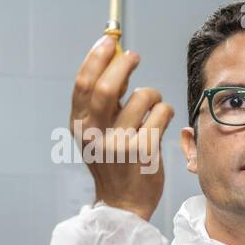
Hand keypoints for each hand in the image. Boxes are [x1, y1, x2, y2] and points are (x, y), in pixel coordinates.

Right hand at [69, 34, 172, 220]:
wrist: (124, 202)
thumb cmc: (112, 161)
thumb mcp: (95, 133)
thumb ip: (101, 102)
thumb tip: (114, 57)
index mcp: (80, 126)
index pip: (83, 84)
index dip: (96, 58)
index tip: (109, 41)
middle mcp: (96, 134)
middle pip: (107, 87)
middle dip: (123, 65)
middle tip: (134, 56)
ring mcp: (120, 143)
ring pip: (141, 98)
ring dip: (152, 94)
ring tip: (152, 103)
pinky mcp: (145, 151)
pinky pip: (160, 115)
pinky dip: (164, 110)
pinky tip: (162, 118)